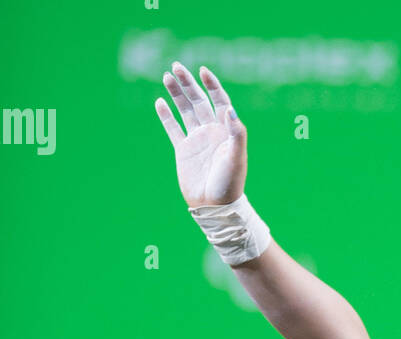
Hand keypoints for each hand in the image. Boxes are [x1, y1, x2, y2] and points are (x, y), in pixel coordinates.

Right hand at [154, 62, 246, 208]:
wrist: (215, 206)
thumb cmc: (230, 183)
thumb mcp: (237, 157)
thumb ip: (236, 133)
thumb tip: (230, 109)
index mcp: (226, 131)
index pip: (219, 101)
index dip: (212, 86)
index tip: (203, 71)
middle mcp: (211, 132)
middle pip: (199, 101)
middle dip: (188, 84)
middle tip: (176, 66)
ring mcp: (197, 140)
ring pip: (185, 111)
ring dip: (177, 94)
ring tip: (167, 76)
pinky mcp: (183, 150)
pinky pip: (173, 129)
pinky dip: (166, 116)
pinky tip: (160, 102)